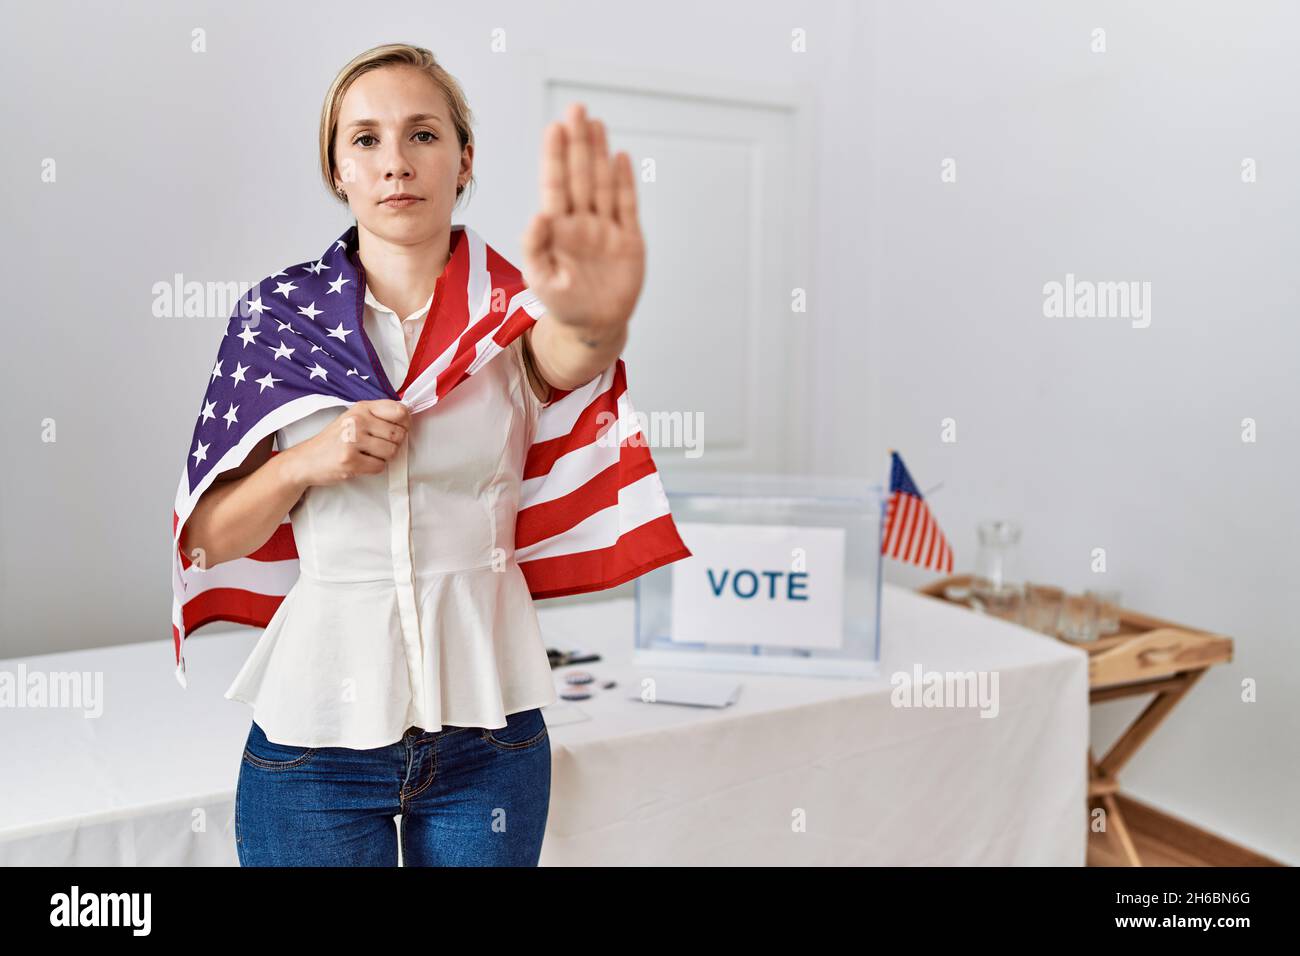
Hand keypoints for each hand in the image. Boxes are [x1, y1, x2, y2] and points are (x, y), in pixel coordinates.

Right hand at [284, 399, 410, 486]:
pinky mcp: (350, 460)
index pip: (399, 411)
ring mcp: (353, 440)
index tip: (398, 428)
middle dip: (393, 444)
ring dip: (383, 457)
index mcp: (361, 408)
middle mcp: (357, 421)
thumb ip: (378, 415)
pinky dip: (374, 468)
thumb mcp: (354, 418)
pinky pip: (380, 467)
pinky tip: (361, 463)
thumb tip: (407, 418)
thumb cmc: (335, 439)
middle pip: (398, 434)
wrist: (307, 459)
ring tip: (367, 454)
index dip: (405, 423)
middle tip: (378, 446)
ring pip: (391, 452)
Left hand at [521, 103, 644, 336]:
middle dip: (578, 143)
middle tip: (576, 109)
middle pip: (580, 175)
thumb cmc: (562, 304)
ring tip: (595, 123)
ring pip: (603, 184)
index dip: (555, 156)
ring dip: (600, 153)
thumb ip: (535, 248)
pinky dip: (624, 183)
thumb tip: (537, 216)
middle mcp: (582, 222)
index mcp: (558, 229)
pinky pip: (627, 206)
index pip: (555, 185)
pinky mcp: (628, 240)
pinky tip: (620, 158)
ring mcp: (605, 229)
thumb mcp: (540, 279)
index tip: (555, 128)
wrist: (593, 326)